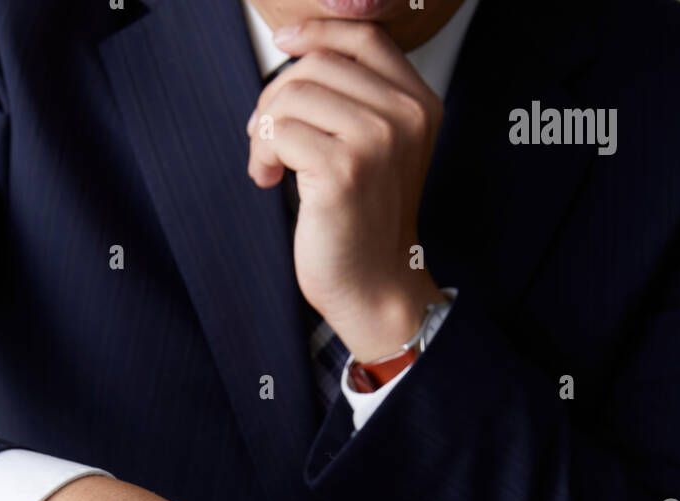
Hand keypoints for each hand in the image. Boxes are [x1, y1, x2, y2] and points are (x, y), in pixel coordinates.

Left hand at [247, 19, 444, 361]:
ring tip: (268, 165)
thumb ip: (354, 100)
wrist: (374, 288)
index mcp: (419, 106)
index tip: (284, 44)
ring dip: (264, 129)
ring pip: (292, 96)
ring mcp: (376, 142)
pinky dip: (260, 154)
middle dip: (277, 98)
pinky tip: (266, 180)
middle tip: (267, 139)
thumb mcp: (374, 150)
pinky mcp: (342, 171)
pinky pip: (278, 132)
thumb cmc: (364, 225)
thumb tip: (297, 51)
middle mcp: (404, 117)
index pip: (364, 37)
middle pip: (318, 65)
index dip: (318, 31)